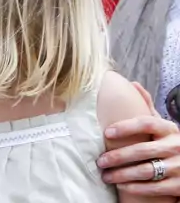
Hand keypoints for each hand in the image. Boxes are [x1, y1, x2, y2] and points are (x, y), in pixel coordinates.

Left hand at [98, 82, 179, 196]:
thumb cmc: (169, 143)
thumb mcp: (163, 125)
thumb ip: (147, 107)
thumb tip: (133, 84)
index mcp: (169, 129)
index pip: (146, 123)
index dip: (126, 127)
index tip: (106, 132)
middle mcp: (176, 146)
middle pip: (142, 150)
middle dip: (118, 157)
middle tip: (100, 161)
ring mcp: (179, 166)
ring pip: (146, 171)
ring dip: (122, 175)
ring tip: (105, 176)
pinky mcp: (179, 185)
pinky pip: (154, 188)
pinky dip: (136, 188)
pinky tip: (121, 186)